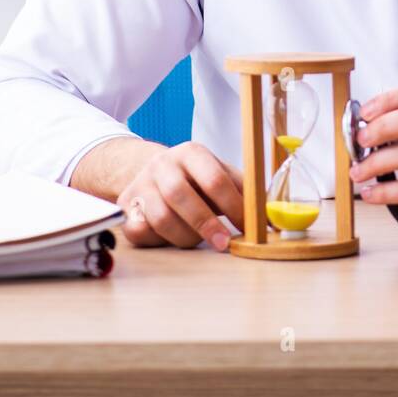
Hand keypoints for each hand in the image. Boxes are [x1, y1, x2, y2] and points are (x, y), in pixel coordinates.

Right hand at [118, 141, 244, 251]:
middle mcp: (163, 165)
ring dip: (184, 236)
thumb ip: (245, 192)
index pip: (214, 179)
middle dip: (205, 224)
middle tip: (223, 244)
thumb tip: (272, 218)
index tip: (248, 228)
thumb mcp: (220, 174)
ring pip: (160, 218)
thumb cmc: (196, 179)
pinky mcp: (126, 207)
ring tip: (196, 239)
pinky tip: (169, 237)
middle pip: (180, 195)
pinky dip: (157, 240)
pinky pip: (138, 231)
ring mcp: (141, 185)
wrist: (153, 172)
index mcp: (192, 152)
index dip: (233, 207)